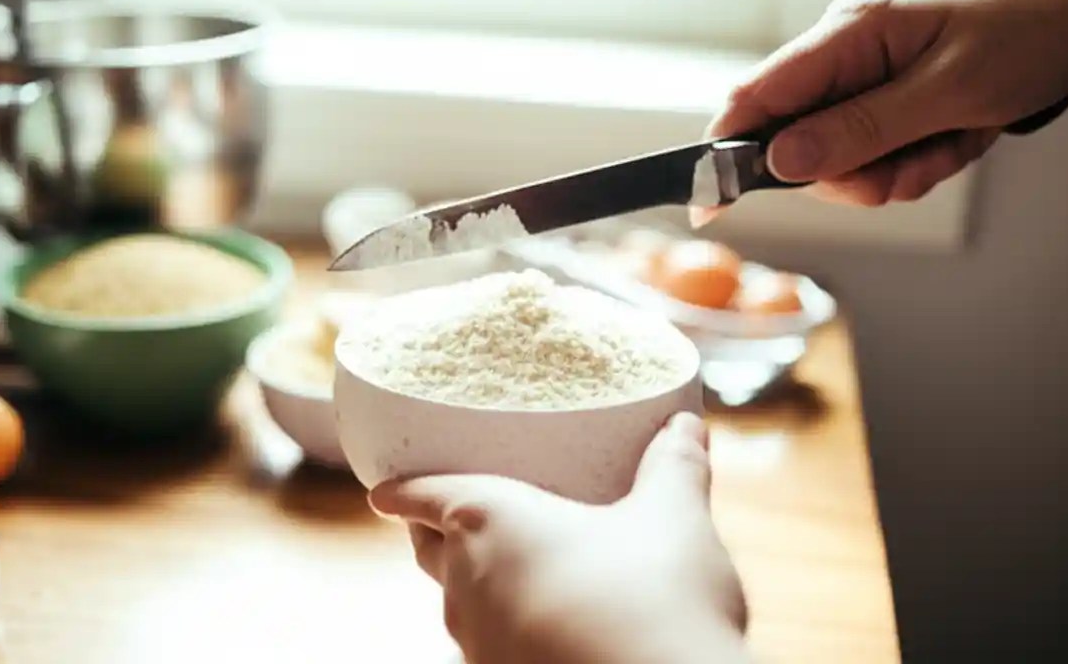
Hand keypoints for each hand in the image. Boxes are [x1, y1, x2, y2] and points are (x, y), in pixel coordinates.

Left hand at [369, 413, 749, 663]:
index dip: (400, 489)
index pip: (419, 496)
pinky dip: (504, 627)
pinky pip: (489, 645)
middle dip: (432, 532)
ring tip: (505, 566)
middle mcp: (467, 582)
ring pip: (458, 603)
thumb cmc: (655, 598)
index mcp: (488, 522)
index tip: (381, 489)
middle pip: (429, 550)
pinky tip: (540, 624)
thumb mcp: (673, 519)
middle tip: (447, 516)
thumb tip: (687, 426)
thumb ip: (675, 468)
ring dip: (472, 582)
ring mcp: (478, 642)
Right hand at [708, 0, 1067, 205]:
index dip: (724, 151)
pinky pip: (885, 157)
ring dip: (899, 170)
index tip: (707, 206)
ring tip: (951, 141)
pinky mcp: (897, 101)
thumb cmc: (1031, 33)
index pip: (756, 97)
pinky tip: (960, 137)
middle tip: (907, 166)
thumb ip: (859, 130)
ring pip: (846, 161)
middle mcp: (849, 57)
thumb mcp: (946, 91)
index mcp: (848, 35)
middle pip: (801, 145)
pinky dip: (923, 162)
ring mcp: (873, 80)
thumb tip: (782, 164)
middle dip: (853, 173)